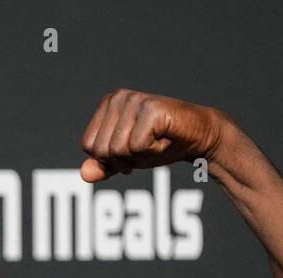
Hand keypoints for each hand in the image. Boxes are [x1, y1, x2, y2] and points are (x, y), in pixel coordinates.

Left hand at [79, 89, 223, 181]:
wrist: (198, 137)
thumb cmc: (161, 145)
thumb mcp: (127, 159)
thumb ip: (104, 166)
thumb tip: (84, 175)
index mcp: (107, 104)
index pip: (89, 147)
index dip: (111, 159)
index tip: (133, 149)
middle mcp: (118, 97)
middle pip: (101, 151)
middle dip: (125, 160)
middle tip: (147, 147)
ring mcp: (135, 100)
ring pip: (118, 150)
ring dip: (140, 157)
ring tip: (156, 141)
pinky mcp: (152, 108)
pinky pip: (137, 147)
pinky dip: (152, 152)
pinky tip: (165, 139)